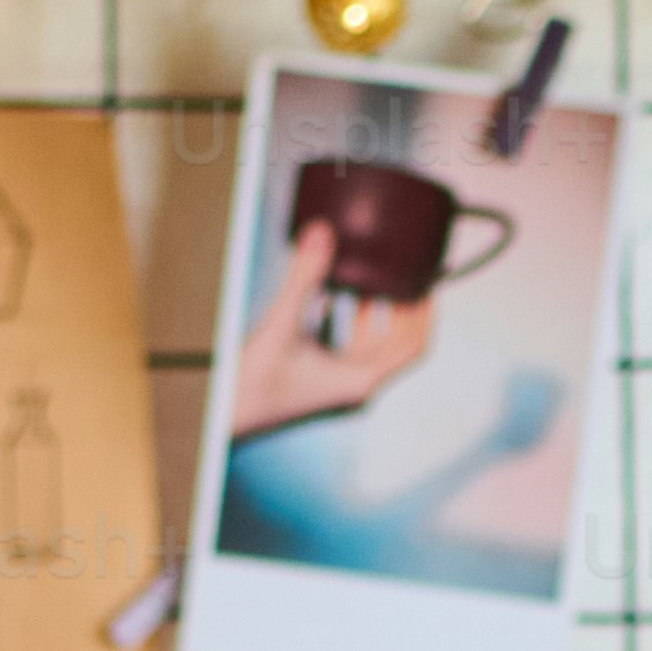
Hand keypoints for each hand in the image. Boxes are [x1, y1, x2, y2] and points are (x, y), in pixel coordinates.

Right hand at [226, 224, 438, 437]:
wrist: (222, 417)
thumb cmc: (253, 385)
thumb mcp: (284, 323)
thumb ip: (305, 277)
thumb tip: (323, 233)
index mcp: (361, 381)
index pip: (413, 347)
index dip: (426, 315)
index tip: (429, 286)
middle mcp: (354, 385)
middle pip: (394, 344)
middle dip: (400, 308)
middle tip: (402, 273)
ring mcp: (334, 383)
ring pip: (365, 342)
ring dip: (368, 311)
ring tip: (367, 275)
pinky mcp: (314, 377)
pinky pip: (338, 343)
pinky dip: (339, 318)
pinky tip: (326, 292)